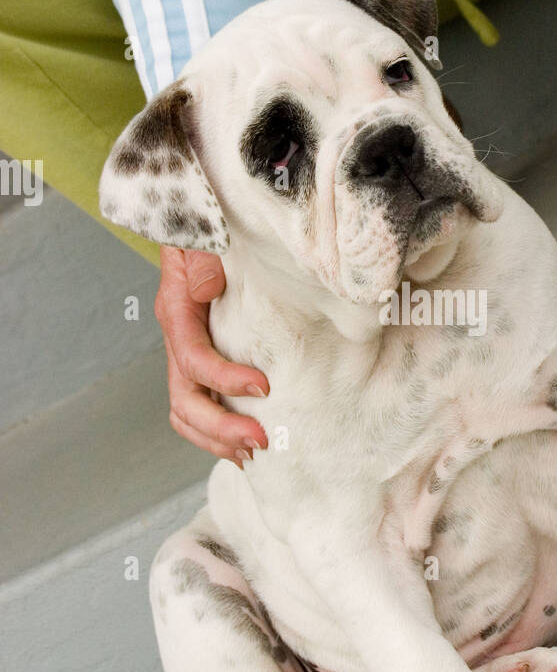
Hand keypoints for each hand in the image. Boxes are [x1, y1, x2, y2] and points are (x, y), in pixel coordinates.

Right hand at [155, 246, 268, 467]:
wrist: (201, 219)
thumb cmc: (206, 224)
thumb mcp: (202, 232)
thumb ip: (204, 259)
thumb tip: (207, 290)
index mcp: (177, 311)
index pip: (193, 359)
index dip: (225, 379)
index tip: (264, 387)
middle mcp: (178, 337)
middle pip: (184, 399)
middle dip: (220, 427)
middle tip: (261, 441)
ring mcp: (188, 351)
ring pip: (186, 410)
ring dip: (216, 439)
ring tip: (252, 453)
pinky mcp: (204, 356)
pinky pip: (200, 402)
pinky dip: (216, 430)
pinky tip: (243, 444)